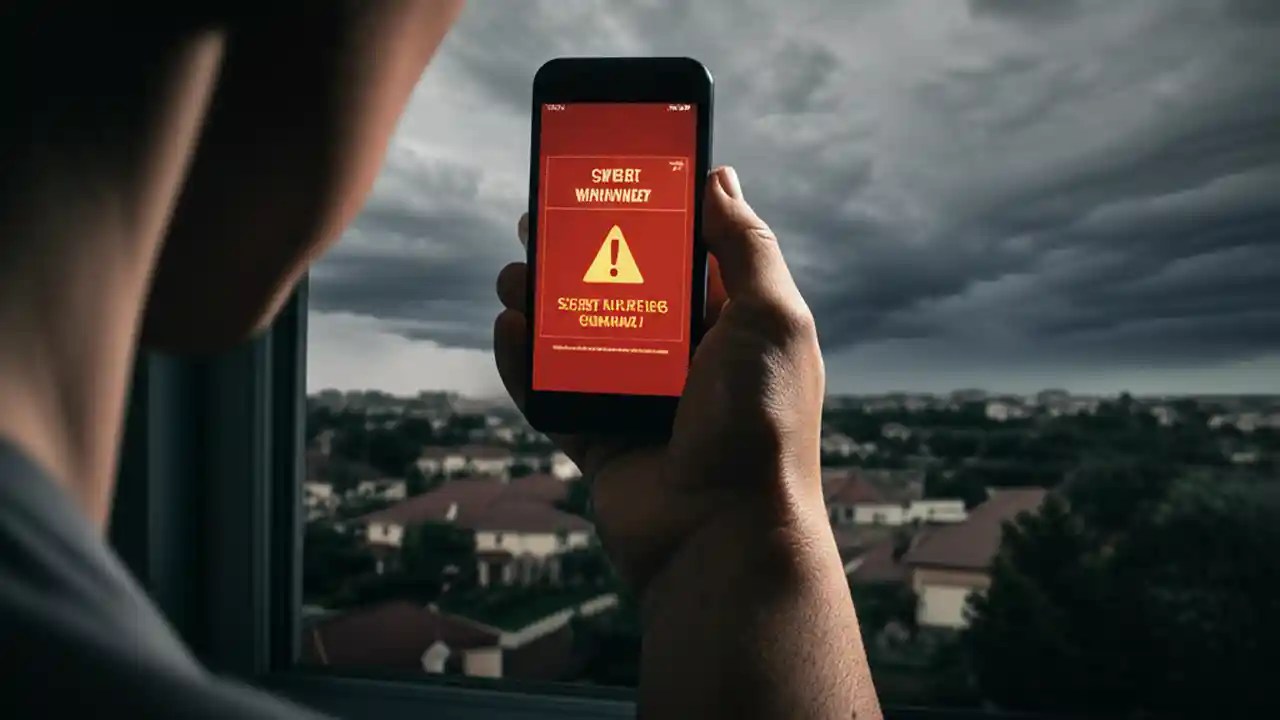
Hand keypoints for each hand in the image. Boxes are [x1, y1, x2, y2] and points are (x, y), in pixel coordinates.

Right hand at [494, 166, 829, 593]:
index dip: (646, 216)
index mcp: (730, 326)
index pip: (683, 255)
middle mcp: (683, 360)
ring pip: (576, 338)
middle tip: (540, 221)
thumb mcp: (771, 319)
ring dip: (540, 303)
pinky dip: (524, 363)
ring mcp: (637, 402)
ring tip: (515, 278)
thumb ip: (745, 246)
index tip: (606, 180)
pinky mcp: (598, 440)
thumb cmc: (759, 424)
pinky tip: (509, 329)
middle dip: (576, 255)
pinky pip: (550, 394)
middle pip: (618, 291)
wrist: (722, 536)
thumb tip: (719, 178)